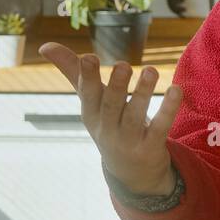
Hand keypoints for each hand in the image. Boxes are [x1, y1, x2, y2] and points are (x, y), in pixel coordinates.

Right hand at [39, 42, 184, 195]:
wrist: (131, 174)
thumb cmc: (108, 125)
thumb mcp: (91, 102)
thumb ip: (72, 72)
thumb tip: (44, 45)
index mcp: (91, 114)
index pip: (87, 95)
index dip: (88, 78)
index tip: (89, 57)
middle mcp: (108, 129)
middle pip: (111, 107)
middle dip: (116, 86)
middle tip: (123, 65)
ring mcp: (129, 141)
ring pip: (136, 117)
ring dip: (142, 93)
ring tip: (151, 70)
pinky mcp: (151, 148)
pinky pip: (160, 128)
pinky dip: (168, 109)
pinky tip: (175, 90)